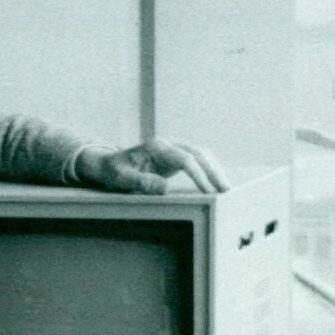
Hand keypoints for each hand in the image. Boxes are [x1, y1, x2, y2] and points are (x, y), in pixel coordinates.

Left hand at [80, 139, 228, 194]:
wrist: (108, 163)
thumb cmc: (113, 171)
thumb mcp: (121, 178)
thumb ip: (141, 182)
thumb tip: (163, 188)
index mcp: (156, 146)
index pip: (185, 159)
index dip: (198, 175)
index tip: (208, 191)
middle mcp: (167, 144)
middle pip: (198, 153)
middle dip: (214, 171)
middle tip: (227, 189)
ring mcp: (172, 148)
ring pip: (201, 154)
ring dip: (215, 169)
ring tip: (226, 187)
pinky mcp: (175, 156)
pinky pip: (197, 160)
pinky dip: (208, 169)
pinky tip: (216, 181)